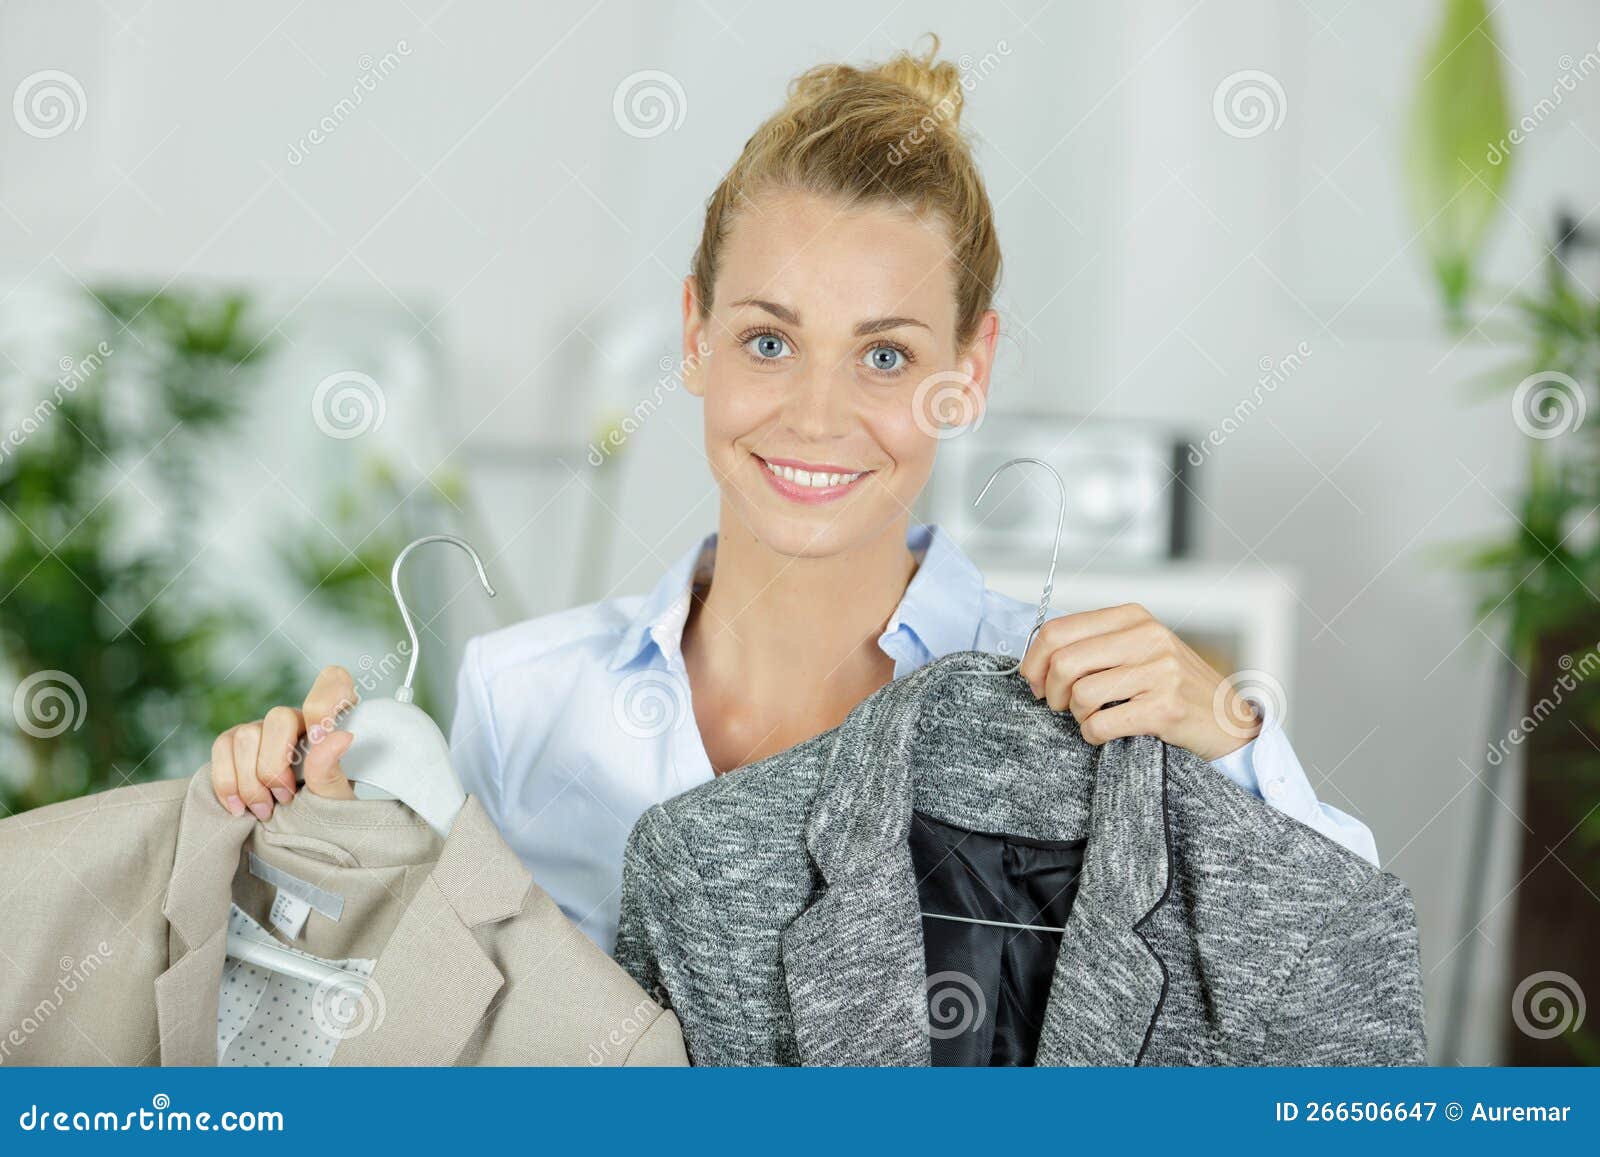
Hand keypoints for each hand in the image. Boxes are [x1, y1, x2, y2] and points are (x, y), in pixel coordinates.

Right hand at [209, 666, 359, 819]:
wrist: (296, 835)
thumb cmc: (325, 813)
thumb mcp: (335, 800)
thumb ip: (332, 770)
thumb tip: (341, 736)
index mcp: (331, 722)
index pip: (334, 682)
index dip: (324, 702)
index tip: (320, 737)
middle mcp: (297, 719)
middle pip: (279, 718)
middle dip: (276, 765)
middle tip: (285, 798)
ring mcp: (263, 729)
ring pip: (245, 735)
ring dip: (251, 781)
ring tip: (265, 810)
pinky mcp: (235, 744)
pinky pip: (221, 747)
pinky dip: (227, 783)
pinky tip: (238, 808)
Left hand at [1015, 603, 1261, 761]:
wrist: (1228, 720)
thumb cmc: (1173, 686)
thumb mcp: (1138, 650)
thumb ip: (1095, 645)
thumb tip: (1037, 659)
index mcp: (1133, 617)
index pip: (1058, 630)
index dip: (1034, 660)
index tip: (1033, 681)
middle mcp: (1148, 637)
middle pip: (1064, 661)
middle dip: (1050, 691)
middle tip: (1058, 705)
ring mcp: (1160, 671)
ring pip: (1081, 694)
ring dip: (1076, 715)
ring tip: (1090, 718)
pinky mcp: (1166, 707)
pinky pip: (1101, 724)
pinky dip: (1093, 734)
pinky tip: (1105, 733)